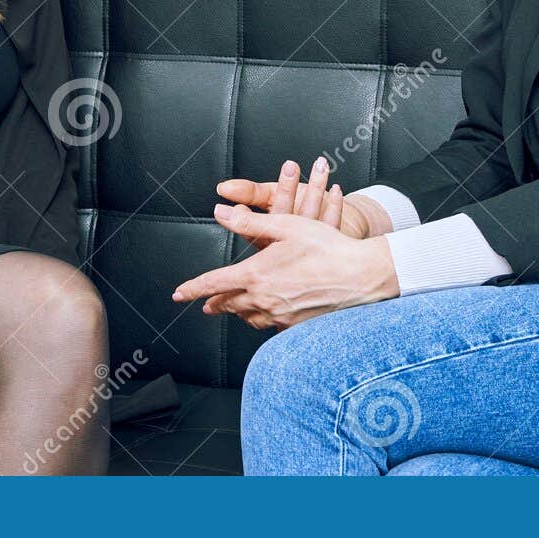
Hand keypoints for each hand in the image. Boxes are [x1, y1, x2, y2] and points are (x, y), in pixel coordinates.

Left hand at [171, 204, 398, 329]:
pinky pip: (271, 324)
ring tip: (233, 307)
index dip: (193, 289)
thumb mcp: (286, 226)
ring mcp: (281, 315)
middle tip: (205, 304)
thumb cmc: (326, 247)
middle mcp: (264, 299)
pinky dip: (262, 318)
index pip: (214, 284)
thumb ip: (250, 223)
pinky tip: (267, 312)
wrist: (360, 276)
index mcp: (256, 274)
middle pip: (229, 305)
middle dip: (215, 303)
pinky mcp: (296, 325)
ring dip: (238, 311)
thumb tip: (220, 212)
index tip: (178, 294)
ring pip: (249, 317)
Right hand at [216, 157, 379, 240]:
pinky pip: (331, 223)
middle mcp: (285, 244)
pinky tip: (335, 187)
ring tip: (319, 165)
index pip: (252, 225)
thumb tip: (223, 188)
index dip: (252, 209)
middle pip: (283, 218)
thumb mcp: (268, 198)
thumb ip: (248, 192)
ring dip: (315, 188)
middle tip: (290, 166)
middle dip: (286, 189)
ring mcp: (308, 246)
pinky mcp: (330, 244)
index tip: (255, 188)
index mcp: (266, 236)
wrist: (328, 236)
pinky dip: (334, 204)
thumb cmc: (295, 212)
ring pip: (309, 216)